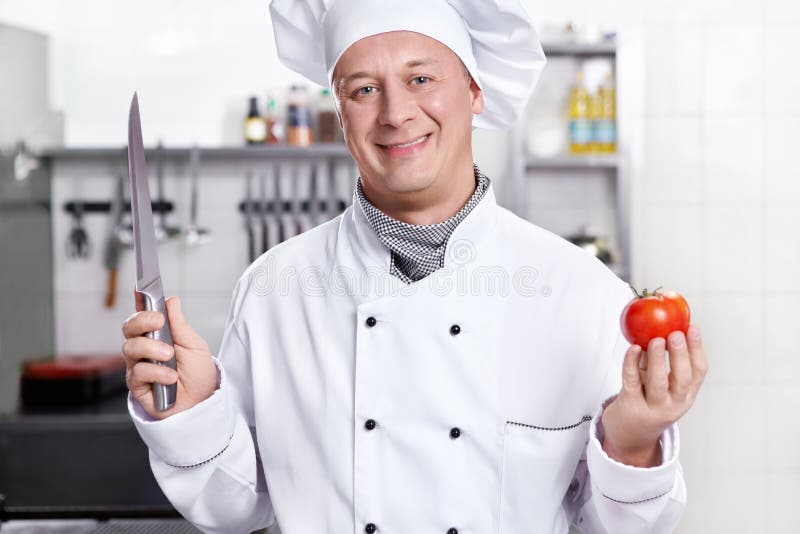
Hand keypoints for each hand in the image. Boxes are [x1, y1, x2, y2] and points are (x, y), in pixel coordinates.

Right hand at [122, 294, 217, 419]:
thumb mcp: (194, 345)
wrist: (201, 403)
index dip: (140, 300)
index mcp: (159, 334)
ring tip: (170, 356)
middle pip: (129, 327)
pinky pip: (137, 372)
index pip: (145, 314)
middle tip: (159, 322)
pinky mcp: (136, 385)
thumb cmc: (198, 375)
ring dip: (151, 348)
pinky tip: (170, 377)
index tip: (140, 288)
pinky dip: (156, 372)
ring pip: (130, 347)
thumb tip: (171, 300)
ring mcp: (138, 365)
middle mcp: (145, 348)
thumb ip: (179, 324)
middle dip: (142, 320)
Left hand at [601, 324, 707, 466]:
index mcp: (686, 396)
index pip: (698, 372)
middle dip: (681, 355)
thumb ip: (658, 360)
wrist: (629, 435)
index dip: (697, 348)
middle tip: (676, 333)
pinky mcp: (631, 406)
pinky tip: (633, 349)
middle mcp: (673, 404)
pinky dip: (632, 363)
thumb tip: (659, 326)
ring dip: (658, 360)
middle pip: (682, 379)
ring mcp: (652, 408)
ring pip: (658, 383)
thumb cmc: (646, 401)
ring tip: (657, 340)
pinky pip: (632, 381)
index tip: (693, 327)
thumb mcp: (659, 384)